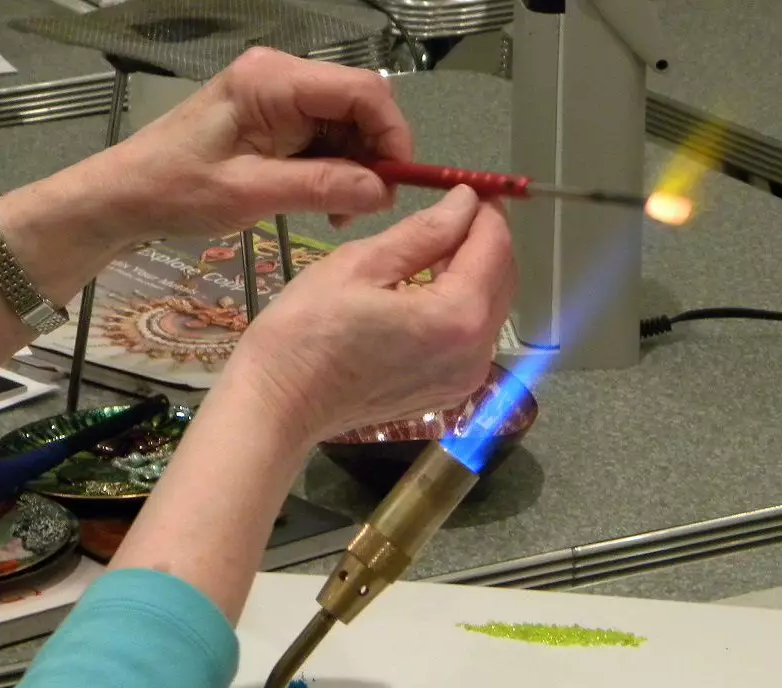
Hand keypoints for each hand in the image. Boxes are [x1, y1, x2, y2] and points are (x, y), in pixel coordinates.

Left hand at [85, 48, 412, 240]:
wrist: (127, 195)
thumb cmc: (175, 189)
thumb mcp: (251, 193)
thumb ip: (321, 188)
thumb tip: (382, 191)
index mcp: (273, 81)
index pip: (362, 91)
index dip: (391, 135)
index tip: (396, 183)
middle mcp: (280, 79)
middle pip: (359, 107)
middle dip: (372, 157)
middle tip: (363, 208)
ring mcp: (277, 98)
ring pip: (346, 127)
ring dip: (354, 171)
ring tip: (337, 213)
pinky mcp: (273, 121)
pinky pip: (323, 141)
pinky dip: (333, 173)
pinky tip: (322, 204)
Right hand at [222, 184, 516, 445]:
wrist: (280, 406)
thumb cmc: (306, 333)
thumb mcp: (360, 264)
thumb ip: (423, 232)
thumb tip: (465, 202)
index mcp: (456, 317)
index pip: (494, 246)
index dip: (485, 211)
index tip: (465, 188)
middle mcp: (475, 353)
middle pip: (501, 278)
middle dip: (482, 241)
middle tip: (447, 213)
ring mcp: (464, 378)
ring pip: (488, 307)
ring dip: (470, 273)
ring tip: (428, 250)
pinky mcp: (449, 392)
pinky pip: (470, 336)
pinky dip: (458, 306)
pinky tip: (423, 291)